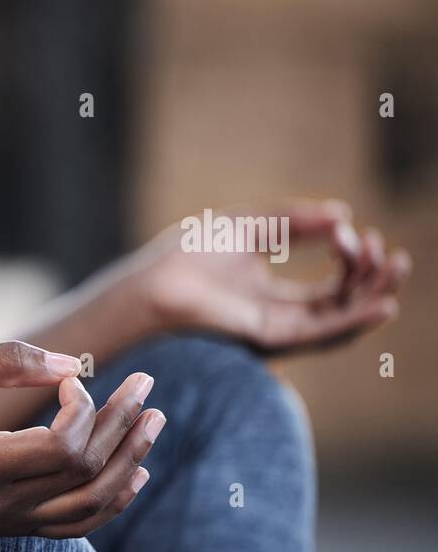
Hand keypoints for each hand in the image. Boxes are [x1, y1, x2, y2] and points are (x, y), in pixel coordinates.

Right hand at [0, 341, 165, 537]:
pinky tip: (138, 470)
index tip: (70, 379)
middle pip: (86, 472)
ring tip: (154, 419)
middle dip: (122, 422)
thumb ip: (6, 361)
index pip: (62, 448)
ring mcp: (7, 523)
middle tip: (145, 382)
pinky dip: (114, 500)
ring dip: (130, 459)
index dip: (82, 407)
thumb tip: (74, 366)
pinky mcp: (14, 527)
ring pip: (92, 504)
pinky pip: (78, 526)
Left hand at [130, 199, 409, 352]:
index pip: (331, 287)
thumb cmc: (191, 252)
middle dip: (372, 279)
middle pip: (342, 307)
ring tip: (395, 265)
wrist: (158, 279)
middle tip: (389, 251)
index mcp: (272, 297)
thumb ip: (295, 220)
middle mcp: (278, 319)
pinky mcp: (269, 338)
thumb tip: (342, 214)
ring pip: (339, 322)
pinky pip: (321, 335)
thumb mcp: (251, 225)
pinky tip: (382, 303)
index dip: (351, 259)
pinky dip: (354, 321)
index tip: (348, 229)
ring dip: (372, 295)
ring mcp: (275, 331)